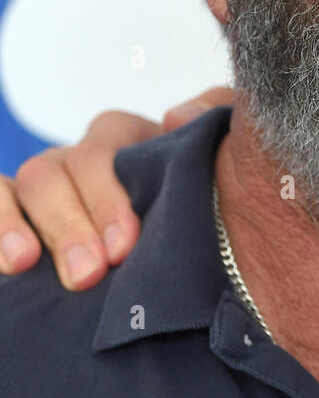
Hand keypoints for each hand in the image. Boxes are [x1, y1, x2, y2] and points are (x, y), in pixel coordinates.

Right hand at [0, 88, 232, 289]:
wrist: (203, 280)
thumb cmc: (203, 218)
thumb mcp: (218, 170)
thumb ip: (212, 124)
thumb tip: (175, 116)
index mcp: (129, 149)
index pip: (104, 144)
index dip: (108, 192)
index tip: (125, 246)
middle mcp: (80, 166)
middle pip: (57, 169)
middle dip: (70, 222)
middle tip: (89, 273)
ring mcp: (45, 195)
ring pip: (23, 185)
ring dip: (20, 224)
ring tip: (26, 265)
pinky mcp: (22, 227)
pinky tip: (8, 263)